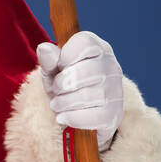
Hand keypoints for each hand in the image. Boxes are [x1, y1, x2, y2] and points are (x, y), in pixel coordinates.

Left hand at [36, 31, 123, 151]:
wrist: (79, 112)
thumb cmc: (65, 84)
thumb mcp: (53, 70)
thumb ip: (49, 60)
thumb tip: (44, 48)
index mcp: (98, 48)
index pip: (85, 43)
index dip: (65, 57)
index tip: (60, 66)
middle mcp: (111, 66)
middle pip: (84, 72)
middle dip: (62, 84)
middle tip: (56, 89)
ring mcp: (115, 90)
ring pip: (88, 96)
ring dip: (64, 102)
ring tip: (57, 104)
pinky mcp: (114, 113)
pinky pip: (93, 116)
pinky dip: (73, 118)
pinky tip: (63, 117)